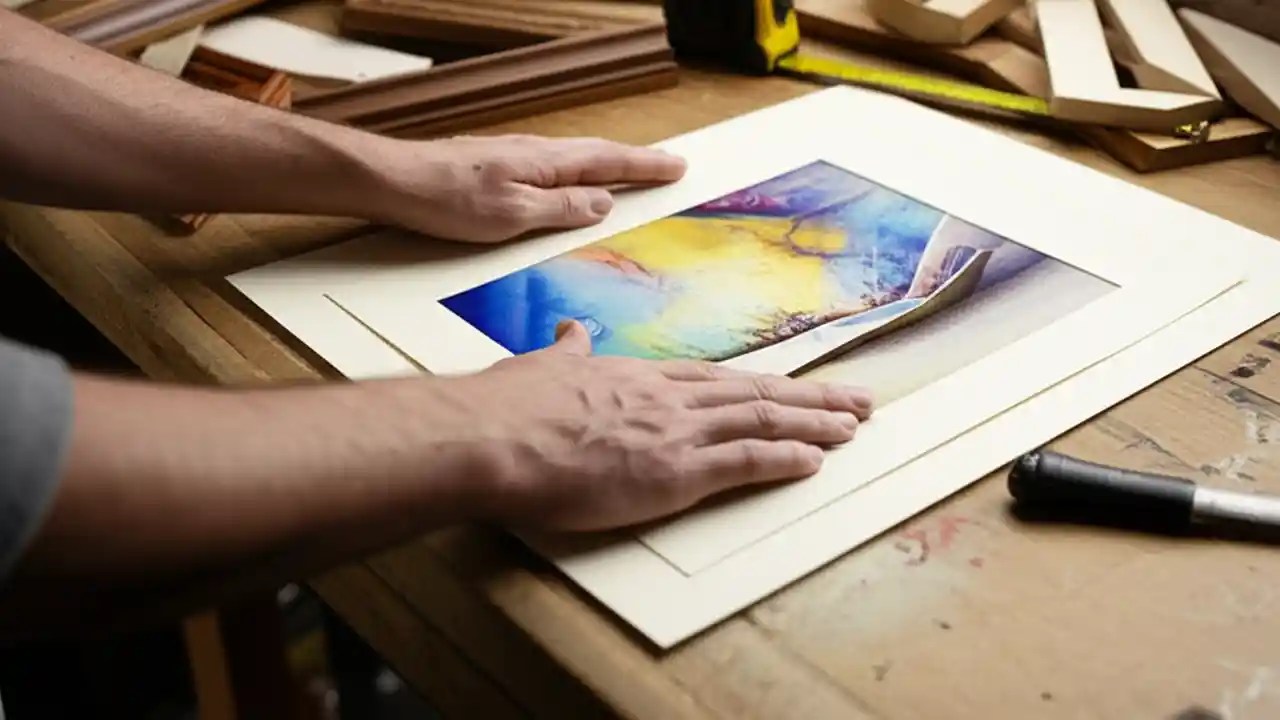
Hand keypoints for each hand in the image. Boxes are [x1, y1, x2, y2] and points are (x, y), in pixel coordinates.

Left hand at [371, 134, 686, 243]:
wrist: (395, 181)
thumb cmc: (448, 199)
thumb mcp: (513, 215)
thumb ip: (561, 208)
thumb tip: (602, 203)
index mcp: (547, 163)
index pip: (609, 162)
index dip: (645, 166)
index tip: (677, 167)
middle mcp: (536, 153)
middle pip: (598, 155)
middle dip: (636, 162)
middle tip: (668, 167)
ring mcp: (517, 157)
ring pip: (576, 160)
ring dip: (609, 166)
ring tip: (634, 174)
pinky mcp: (500, 167)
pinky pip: (555, 169)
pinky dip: (579, 173)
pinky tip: (575, 183)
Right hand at [447, 320, 874, 531]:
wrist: (493, 434)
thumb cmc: (509, 406)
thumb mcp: (541, 367)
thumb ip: (565, 353)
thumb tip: (569, 333)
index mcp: (639, 377)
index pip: (718, 379)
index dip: (764, 385)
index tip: (795, 387)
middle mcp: (668, 397)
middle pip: (755, 393)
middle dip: (811, 398)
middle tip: (856, 401)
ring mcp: (675, 431)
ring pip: (762, 420)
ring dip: (813, 423)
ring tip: (853, 427)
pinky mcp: (673, 470)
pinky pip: (744, 461)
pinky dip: (784, 458)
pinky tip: (815, 460)